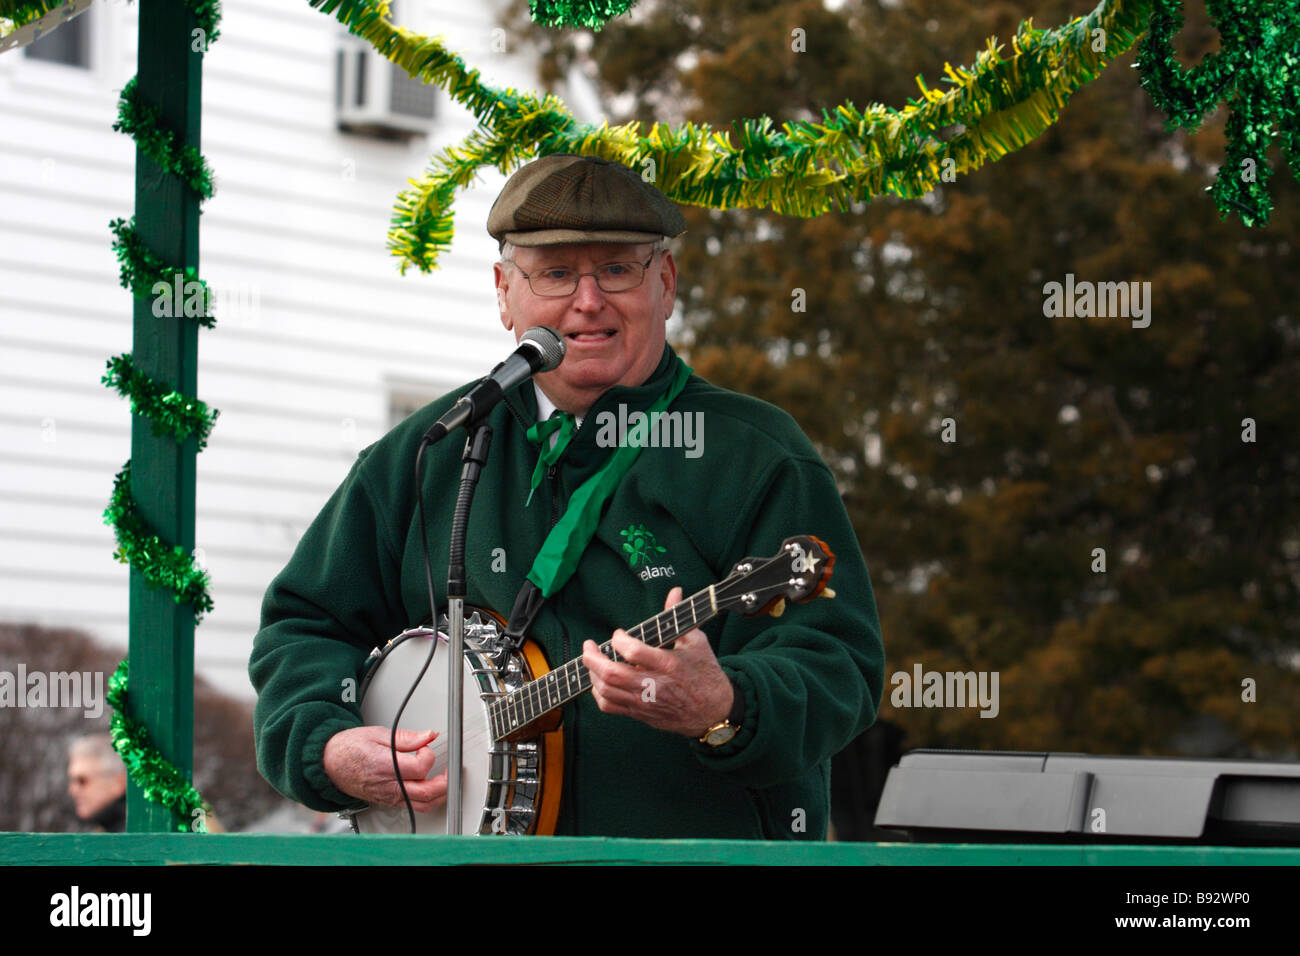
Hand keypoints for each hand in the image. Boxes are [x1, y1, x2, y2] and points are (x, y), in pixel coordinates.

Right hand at [322, 726, 447, 811]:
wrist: (328, 764)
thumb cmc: (348, 748)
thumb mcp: (378, 734)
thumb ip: (406, 737)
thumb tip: (428, 735)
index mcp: (386, 766)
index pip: (420, 768)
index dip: (429, 755)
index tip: (426, 747)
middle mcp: (388, 786)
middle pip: (426, 792)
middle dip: (444, 781)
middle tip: (449, 768)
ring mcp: (388, 797)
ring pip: (422, 805)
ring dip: (439, 794)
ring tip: (444, 779)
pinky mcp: (387, 802)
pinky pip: (412, 806)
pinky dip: (426, 799)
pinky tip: (429, 786)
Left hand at [583, 586, 733, 737]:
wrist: (713, 711)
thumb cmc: (706, 674)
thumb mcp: (697, 642)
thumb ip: (678, 616)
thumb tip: (675, 591)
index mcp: (668, 664)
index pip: (632, 652)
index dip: (618, 639)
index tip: (619, 633)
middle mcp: (653, 685)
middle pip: (611, 673)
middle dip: (592, 657)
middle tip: (589, 645)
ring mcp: (644, 702)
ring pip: (606, 690)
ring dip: (592, 673)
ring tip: (592, 660)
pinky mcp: (640, 713)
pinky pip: (610, 706)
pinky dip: (598, 693)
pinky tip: (599, 682)